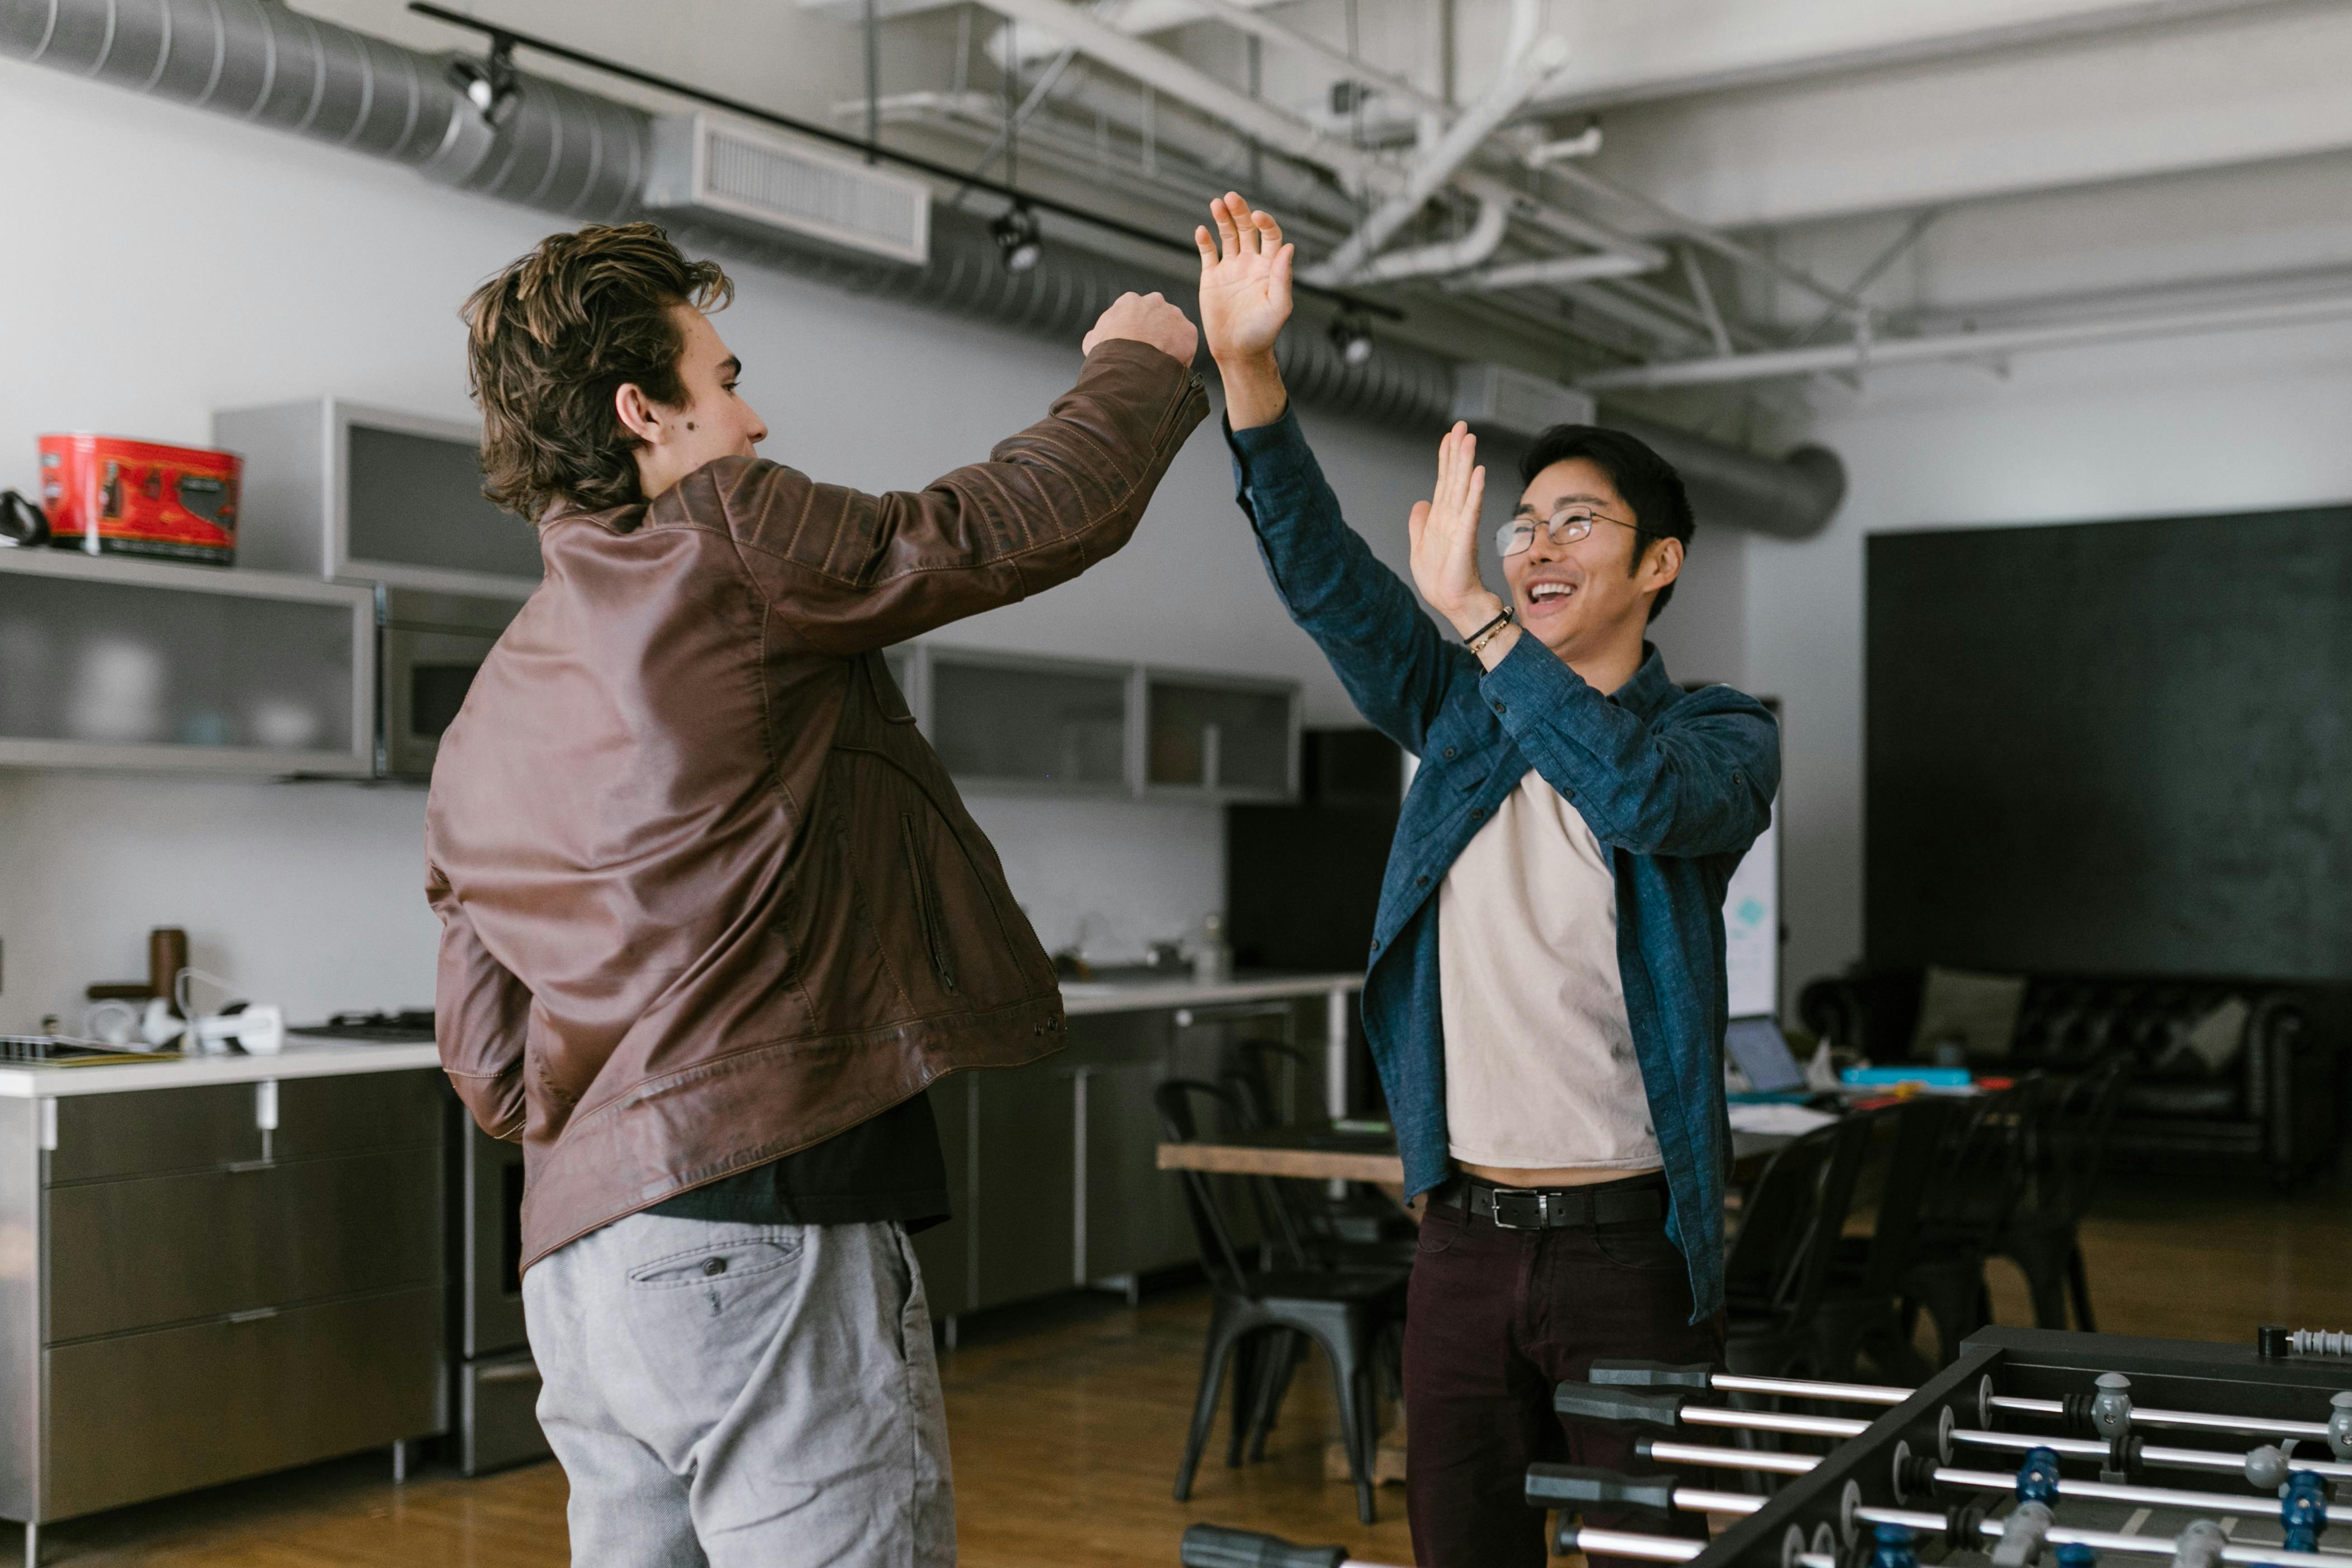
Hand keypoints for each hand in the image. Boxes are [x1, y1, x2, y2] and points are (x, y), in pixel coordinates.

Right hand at [1082, 291, 1198, 365]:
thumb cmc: (1108, 354)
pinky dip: (1183, 354)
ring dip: (1170, 342)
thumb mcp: (1093, 340)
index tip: (1136, 343)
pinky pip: (1187, 343)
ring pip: (1174, 328)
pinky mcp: (1188, 331)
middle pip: (1158, 316)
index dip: (1136, 329)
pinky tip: (1172, 366)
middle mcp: (1154, 301)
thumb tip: (1094, 337)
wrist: (1127, 365)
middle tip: (1150, 352)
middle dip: (1156, 331)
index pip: (1136, 312)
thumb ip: (1097, 333)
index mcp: (1130, 301)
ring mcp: (1173, 314)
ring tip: (1161, 362)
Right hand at [1195, 192, 1293, 364]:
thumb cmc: (1263, 333)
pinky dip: (1204, 240)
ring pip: (1227, 235)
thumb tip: (1289, 247)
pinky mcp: (1212, 277)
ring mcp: (1231, 268)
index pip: (1270, 235)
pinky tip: (1201, 230)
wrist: (1238, 352)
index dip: (1265, 222)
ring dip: (1222, 218)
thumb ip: (1283, 278)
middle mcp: (1251, 263)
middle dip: (1240, 212)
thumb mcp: (1278, 307)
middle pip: (1247, 228)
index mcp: (1270, 267)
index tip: (1257, 216)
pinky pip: (1208, 253)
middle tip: (1231, 198)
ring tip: (1216, 204)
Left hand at [1408, 423, 1501, 633]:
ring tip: (1469, 438)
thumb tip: (1419, 503)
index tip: (1449, 435)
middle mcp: (1452, 516)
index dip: (1446, 458)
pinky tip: (1478, 472)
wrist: (1453, 603)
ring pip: (1462, 486)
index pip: (1444, 480)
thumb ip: (1419, 524)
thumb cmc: (1441, 580)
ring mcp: (1460, 525)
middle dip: (1457, 450)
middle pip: (1454, 476)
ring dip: (1466, 462)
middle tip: (1462, 424)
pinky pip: (1470, 509)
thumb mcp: (1419, 548)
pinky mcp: (1465, 537)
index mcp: (1441, 518)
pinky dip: (1474, 491)